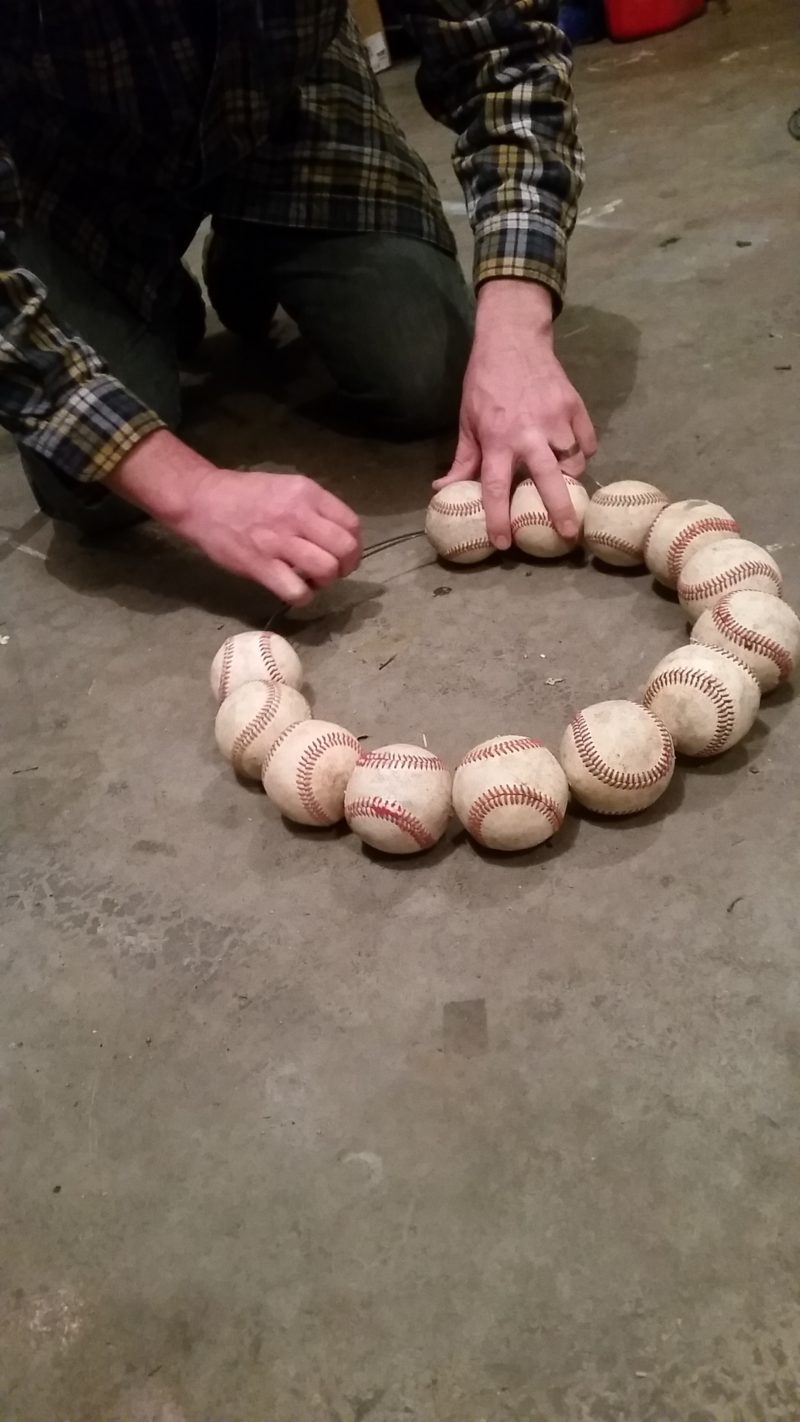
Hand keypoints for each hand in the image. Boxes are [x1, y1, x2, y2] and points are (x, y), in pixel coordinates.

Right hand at [108, 430, 360, 603]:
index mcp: (307, 493)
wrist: (202, 501)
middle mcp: (297, 515)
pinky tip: (294, 589)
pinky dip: (302, 596)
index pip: (352, 524)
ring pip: (326, 570)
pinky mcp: (261, 565)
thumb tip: (338, 535)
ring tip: (311, 579)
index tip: (342, 554)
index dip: (353, 546)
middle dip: (344, 566)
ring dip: (324, 582)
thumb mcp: (287, 487)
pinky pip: (297, 590)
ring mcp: (279, 541)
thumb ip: (314, 507)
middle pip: (345, 549)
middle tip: (330, 571)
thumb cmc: (246, 495)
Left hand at [434, 280, 596, 548]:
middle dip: (559, 510)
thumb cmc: (485, 383)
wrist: (513, 339)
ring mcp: (557, 420)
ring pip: (573, 461)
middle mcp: (530, 433)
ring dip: (570, 476)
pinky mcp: (576, 407)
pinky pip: (586, 442)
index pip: (495, 488)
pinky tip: (573, 454)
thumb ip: (462, 459)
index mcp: (498, 440)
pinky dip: (582, 451)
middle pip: (548, 481)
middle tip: (567, 535)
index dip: (498, 518)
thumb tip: (442, 489)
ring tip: (564, 483)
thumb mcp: (467, 421)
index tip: (503, 543)